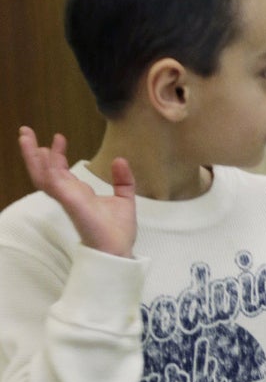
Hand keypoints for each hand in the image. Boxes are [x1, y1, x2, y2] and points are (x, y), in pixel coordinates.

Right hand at [18, 127, 136, 257]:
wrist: (120, 249)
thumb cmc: (118, 230)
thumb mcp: (124, 198)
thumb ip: (122, 180)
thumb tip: (119, 159)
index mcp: (79, 194)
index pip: (61, 171)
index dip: (57, 155)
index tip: (59, 137)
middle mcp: (69, 195)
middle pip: (43, 171)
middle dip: (32, 153)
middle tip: (25, 132)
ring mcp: (68, 199)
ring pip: (42, 176)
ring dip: (33, 157)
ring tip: (26, 138)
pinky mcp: (72, 204)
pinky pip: (55, 185)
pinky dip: (49, 169)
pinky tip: (45, 155)